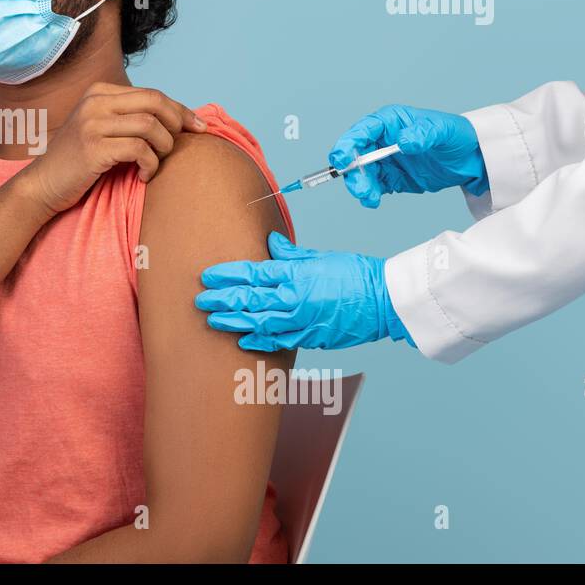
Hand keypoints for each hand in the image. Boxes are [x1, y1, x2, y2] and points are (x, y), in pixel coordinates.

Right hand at [17, 83, 205, 214]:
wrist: (42, 185)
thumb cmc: (79, 163)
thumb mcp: (101, 129)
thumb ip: (129, 118)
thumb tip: (178, 118)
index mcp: (99, 92)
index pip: (152, 94)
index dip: (180, 110)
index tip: (199, 127)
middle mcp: (94, 102)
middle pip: (155, 102)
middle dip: (178, 123)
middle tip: (184, 145)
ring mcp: (92, 123)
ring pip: (150, 125)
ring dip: (163, 147)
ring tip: (156, 163)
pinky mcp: (93, 147)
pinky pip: (139, 149)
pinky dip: (150, 164)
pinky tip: (143, 176)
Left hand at [195, 231, 415, 350]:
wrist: (385, 301)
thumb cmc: (356, 274)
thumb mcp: (321, 256)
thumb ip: (291, 254)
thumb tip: (271, 243)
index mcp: (295, 273)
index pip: (252, 273)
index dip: (227, 276)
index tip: (208, 276)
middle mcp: (294, 298)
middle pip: (249, 299)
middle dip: (221, 300)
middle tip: (200, 300)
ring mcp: (301, 321)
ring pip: (258, 322)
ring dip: (233, 321)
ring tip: (212, 320)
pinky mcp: (311, 338)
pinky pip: (278, 341)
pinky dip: (259, 341)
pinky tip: (243, 340)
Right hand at [328, 104, 488, 207]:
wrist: (472, 159)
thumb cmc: (457, 135)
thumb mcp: (443, 131)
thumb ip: (423, 134)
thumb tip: (404, 142)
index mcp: (390, 122)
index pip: (363, 131)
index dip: (347, 144)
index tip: (341, 159)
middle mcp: (382, 140)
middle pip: (356, 155)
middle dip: (354, 172)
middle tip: (361, 188)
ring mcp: (386, 160)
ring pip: (362, 174)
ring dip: (361, 186)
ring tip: (370, 198)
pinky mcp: (392, 178)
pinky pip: (374, 187)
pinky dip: (370, 194)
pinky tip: (374, 201)